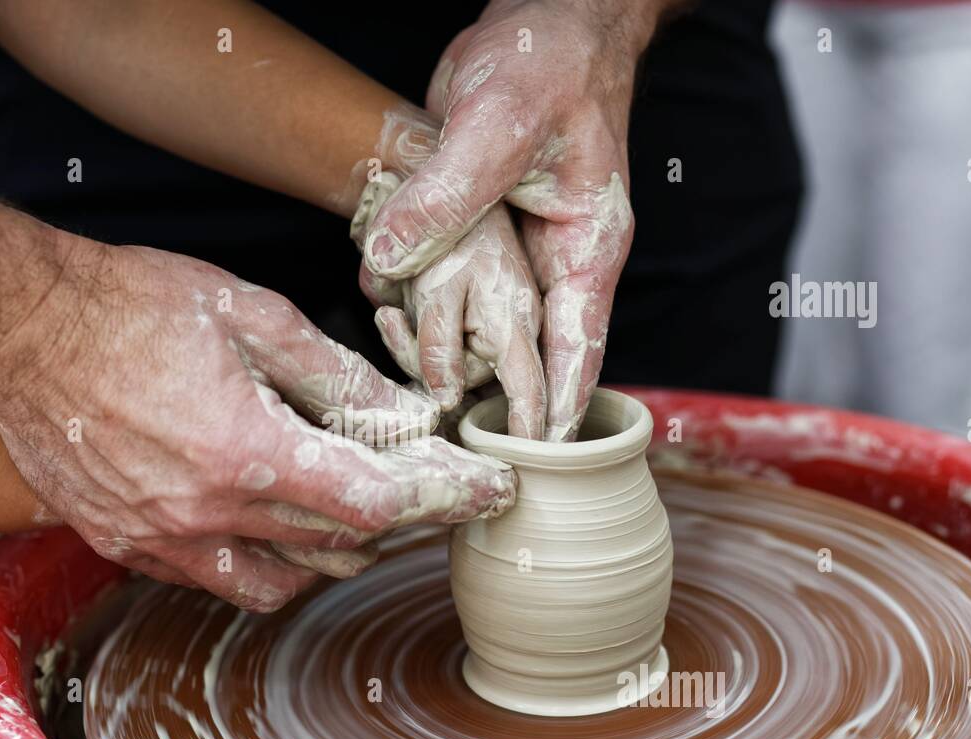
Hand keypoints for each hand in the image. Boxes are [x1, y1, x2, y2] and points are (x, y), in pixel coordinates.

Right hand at [0, 242, 516, 611]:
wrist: (15, 325)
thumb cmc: (127, 305)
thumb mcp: (251, 317)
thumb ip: (336, 376)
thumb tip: (402, 416)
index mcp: (246, 453)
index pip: (375, 503)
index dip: (443, 499)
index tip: (487, 492)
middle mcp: (206, 514)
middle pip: (339, 545)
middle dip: (398, 520)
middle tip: (425, 486)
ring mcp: (161, 540)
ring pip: (281, 581)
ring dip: (331, 552)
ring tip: (352, 509)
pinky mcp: (125, 545)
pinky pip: (218, 578)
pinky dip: (262, 561)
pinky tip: (271, 522)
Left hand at [362, 0, 662, 440]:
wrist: (546, 16)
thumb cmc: (551, 60)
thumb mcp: (498, 125)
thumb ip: (448, 196)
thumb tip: (391, 256)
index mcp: (586, 248)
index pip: (577, 351)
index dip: (554, 409)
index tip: (531, 461)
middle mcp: (554, 259)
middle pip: (526, 351)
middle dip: (490, 393)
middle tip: (451, 439)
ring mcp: (517, 246)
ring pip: (481, 318)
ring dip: (443, 342)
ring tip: (409, 379)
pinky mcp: (480, 227)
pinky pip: (450, 277)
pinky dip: (419, 291)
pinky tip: (384, 297)